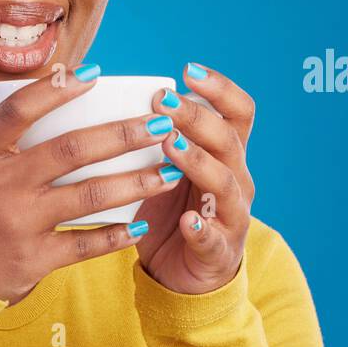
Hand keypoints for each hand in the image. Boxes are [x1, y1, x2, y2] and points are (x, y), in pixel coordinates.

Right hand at [0, 66, 182, 304]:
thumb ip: (1, 142)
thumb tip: (53, 107)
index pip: (20, 108)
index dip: (57, 87)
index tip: (96, 74)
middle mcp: (1, 185)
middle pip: (73, 149)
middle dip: (124, 135)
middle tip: (161, 124)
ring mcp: (19, 224)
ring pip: (90, 196)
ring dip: (136, 182)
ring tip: (167, 173)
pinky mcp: (32, 260)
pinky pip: (85, 245)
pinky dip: (116, 235)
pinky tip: (139, 225)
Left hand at [132, 63, 254, 294]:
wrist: (182, 276)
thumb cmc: (169, 214)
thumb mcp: (162, 171)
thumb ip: (151, 141)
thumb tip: (110, 103)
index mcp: (225, 156)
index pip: (237, 112)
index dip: (219, 88)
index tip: (187, 70)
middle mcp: (236, 180)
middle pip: (228, 140)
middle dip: (196, 117)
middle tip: (163, 101)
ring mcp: (232, 216)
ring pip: (225, 184)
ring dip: (198, 162)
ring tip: (171, 147)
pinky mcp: (219, 252)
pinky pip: (213, 239)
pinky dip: (201, 229)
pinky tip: (187, 221)